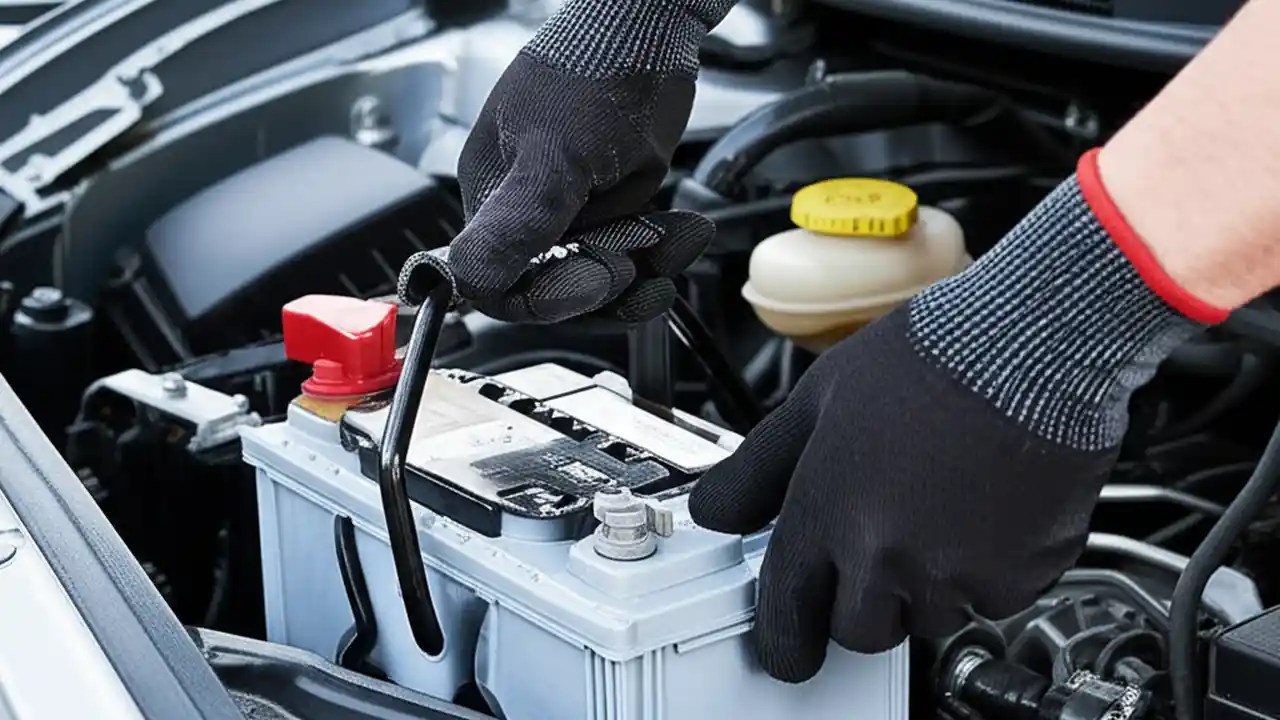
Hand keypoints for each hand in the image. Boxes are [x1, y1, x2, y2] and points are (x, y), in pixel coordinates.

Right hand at [441, 0, 733, 323]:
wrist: (655, 25)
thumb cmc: (600, 71)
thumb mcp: (558, 155)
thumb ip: (519, 223)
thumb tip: (467, 281)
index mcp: (496, 196)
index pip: (502, 283)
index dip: (549, 297)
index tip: (598, 283)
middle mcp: (527, 207)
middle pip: (559, 286)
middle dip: (610, 280)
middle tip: (642, 254)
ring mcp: (572, 204)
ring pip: (604, 273)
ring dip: (648, 267)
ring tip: (678, 239)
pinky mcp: (611, 199)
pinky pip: (633, 249)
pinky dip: (663, 248)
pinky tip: (685, 232)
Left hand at [689, 168, 1200, 682]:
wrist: (1031, 347)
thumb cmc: (928, 360)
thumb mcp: (817, 400)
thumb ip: (757, 469)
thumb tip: (716, 509)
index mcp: (828, 514)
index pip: (788, 618)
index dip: (784, 639)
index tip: (787, 648)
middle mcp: (888, 555)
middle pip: (859, 632)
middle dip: (861, 602)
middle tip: (878, 543)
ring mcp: (956, 572)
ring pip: (926, 619)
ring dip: (923, 586)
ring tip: (937, 506)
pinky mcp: (1018, 576)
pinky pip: (989, 602)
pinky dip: (983, 573)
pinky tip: (982, 509)